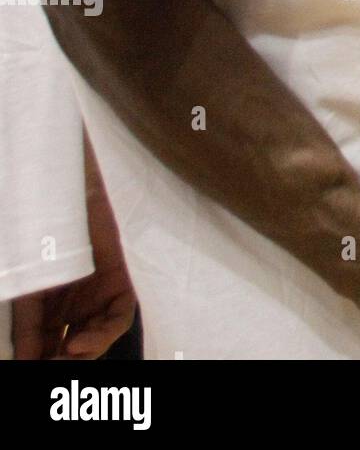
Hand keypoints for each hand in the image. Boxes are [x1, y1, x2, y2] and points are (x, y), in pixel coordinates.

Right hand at [11, 135, 136, 359]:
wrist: (55, 202)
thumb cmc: (34, 244)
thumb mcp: (24, 293)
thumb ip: (25, 328)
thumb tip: (26, 362)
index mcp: (45, 312)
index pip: (47, 347)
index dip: (42, 362)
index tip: (32, 371)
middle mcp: (73, 307)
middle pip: (75, 345)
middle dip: (65, 361)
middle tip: (54, 369)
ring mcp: (96, 295)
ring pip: (98, 335)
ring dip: (87, 352)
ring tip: (69, 357)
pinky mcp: (117, 281)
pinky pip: (120, 314)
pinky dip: (104, 333)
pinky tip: (81, 342)